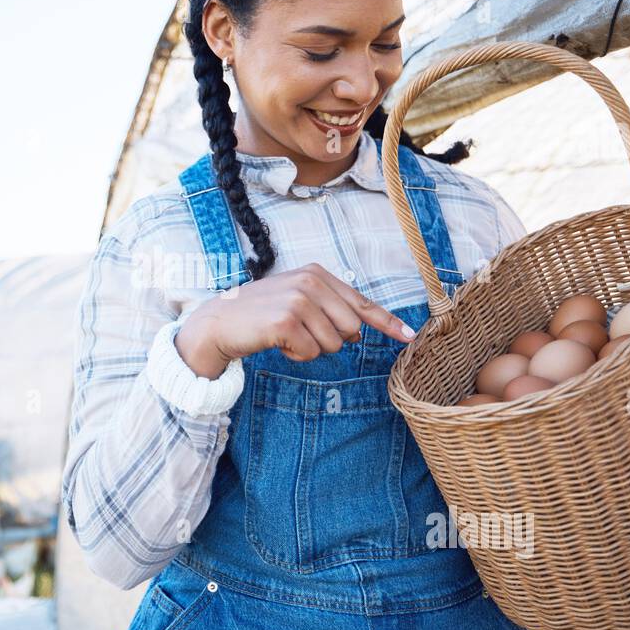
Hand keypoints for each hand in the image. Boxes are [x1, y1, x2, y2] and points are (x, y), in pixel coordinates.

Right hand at [175, 263, 414, 377]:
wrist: (219, 323)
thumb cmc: (261, 315)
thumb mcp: (298, 302)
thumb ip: (329, 310)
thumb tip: (358, 334)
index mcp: (317, 274)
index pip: (361, 303)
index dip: (387, 322)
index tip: (409, 336)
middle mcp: (311, 282)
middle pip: (351, 329)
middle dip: (331, 341)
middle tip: (301, 333)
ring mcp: (298, 300)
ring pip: (333, 344)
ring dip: (311, 349)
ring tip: (285, 336)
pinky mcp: (286, 321)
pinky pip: (310, 353)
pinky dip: (295, 355)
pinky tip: (276, 343)